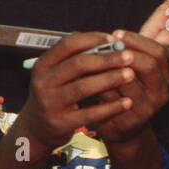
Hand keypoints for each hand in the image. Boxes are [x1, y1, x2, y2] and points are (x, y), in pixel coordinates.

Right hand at [14, 32, 136, 154]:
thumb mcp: (56, 74)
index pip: (68, 44)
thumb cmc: (55, 94)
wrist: (37, 128)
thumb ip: (76, 59)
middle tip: (129, 56)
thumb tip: (108, 41)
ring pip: (83, 87)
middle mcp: (42, 82)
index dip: (92, 39)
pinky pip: (89, 113)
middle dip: (106, 59)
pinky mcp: (60, 123)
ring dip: (110, 79)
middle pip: (78, 64)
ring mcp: (49, 103)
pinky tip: (127, 102)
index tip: (114, 39)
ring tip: (130, 74)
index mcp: (42, 65)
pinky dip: (110, 107)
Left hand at [91, 30, 168, 147]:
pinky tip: (90, 78)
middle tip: (106, 45)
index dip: (137, 40)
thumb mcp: (130, 71)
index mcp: (165, 74)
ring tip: (94, 58)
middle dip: (126, 52)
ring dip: (111, 67)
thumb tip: (109, 35)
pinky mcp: (135, 119)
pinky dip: (103, 86)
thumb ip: (127, 55)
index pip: (157, 51)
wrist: (121, 127)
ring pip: (131, 81)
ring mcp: (151, 106)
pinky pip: (118, 98)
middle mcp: (162, 90)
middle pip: (149, 65)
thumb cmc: (124, 92)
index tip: (116, 33)